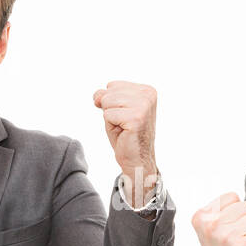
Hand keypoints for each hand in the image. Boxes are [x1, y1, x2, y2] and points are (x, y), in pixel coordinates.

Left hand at [93, 81, 156, 202]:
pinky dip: (111, 126)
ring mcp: (143, 106)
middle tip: (123, 124)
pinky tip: (124, 133)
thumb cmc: (125, 134)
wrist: (137, 160)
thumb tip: (97, 96)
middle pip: (108, 93)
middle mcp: (148, 95)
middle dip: (110, 110)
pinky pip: (107, 115)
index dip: (112, 103)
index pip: (112, 85)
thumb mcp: (114, 109)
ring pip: (106, 102)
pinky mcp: (136, 118)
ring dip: (110, 118)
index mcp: (147, 90)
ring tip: (123, 127)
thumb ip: (105, 96)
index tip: (125, 116)